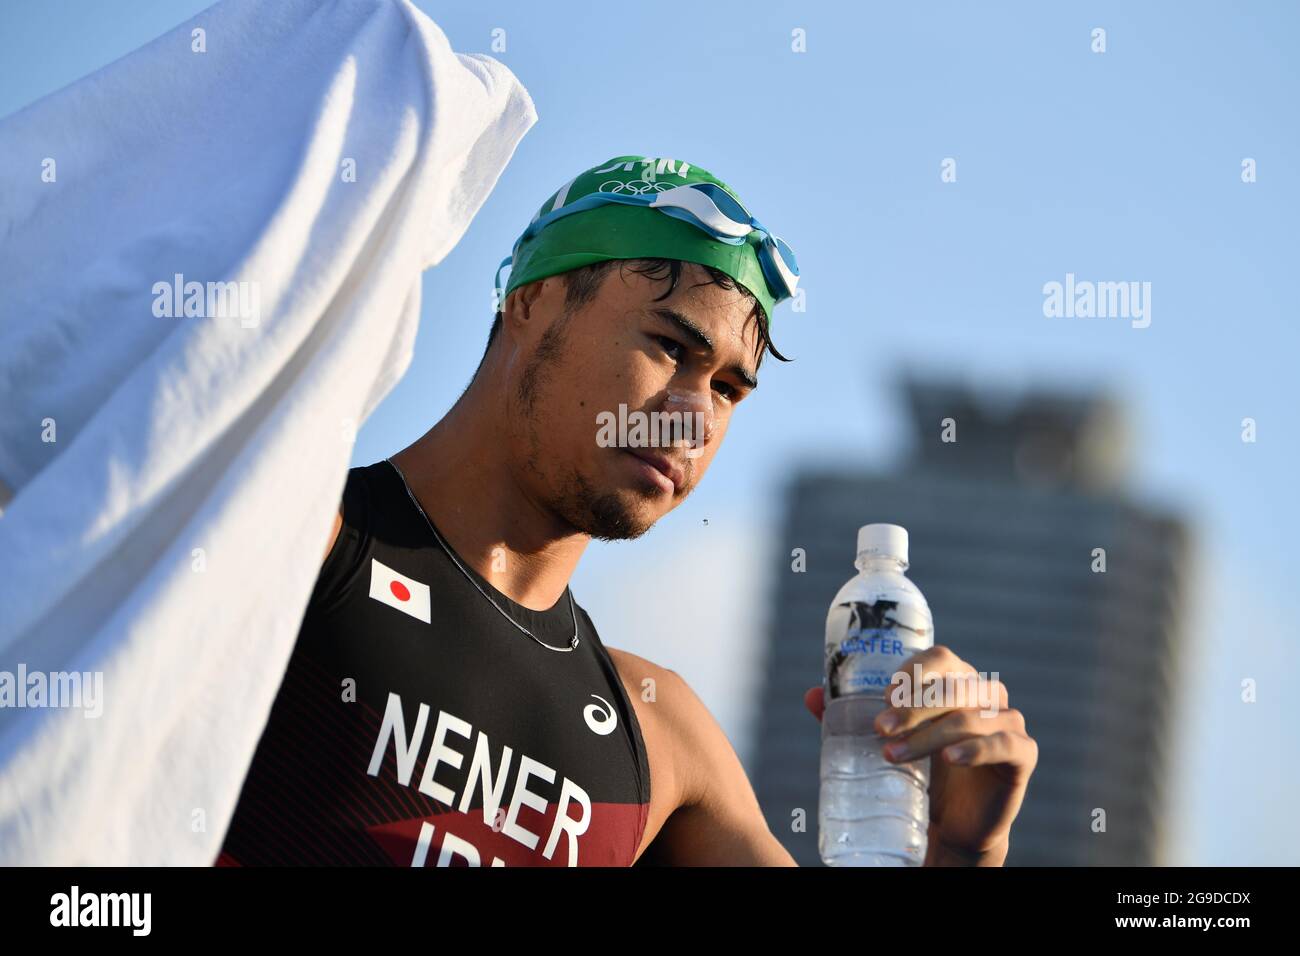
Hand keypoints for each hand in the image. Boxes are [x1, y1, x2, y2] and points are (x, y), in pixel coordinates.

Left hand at [804, 645, 1037, 866]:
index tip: (881, 697)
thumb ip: (851, 717)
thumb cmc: (919, 769)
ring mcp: (1008, 721)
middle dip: (912, 707)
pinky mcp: (1022, 754)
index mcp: (957, 679)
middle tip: (879, 729)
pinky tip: (949, 759)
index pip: (939, 658)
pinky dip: (974, 749)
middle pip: (952, 686)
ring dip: (929, 735)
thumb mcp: (888, 739)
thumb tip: (811, 696)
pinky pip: (1003, 744)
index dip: (911, 672)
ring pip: (969, 717)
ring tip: (893, 755)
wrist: (952, 822)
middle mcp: (986, 693)